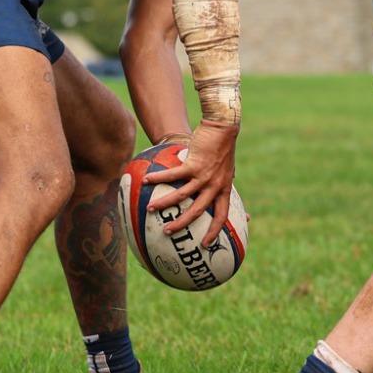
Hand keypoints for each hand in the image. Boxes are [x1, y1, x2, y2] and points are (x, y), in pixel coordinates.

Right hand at [146, 120, 237, 243]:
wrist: (223, 128)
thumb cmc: (222, 148)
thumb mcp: (226, 169)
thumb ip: (221, 182)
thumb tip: (222, 190)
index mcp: (223, 189)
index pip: (222, 215)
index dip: (214, 231)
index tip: (206, 244)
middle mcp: (214, 186)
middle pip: (198, 212)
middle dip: (182, 224)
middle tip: (167, 233)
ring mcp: (204, 176)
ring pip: (182, 196)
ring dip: (164, 204)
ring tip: (150, 209)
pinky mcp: (193, 164)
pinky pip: (173, 175)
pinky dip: (159, 178)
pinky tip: (146, 180)